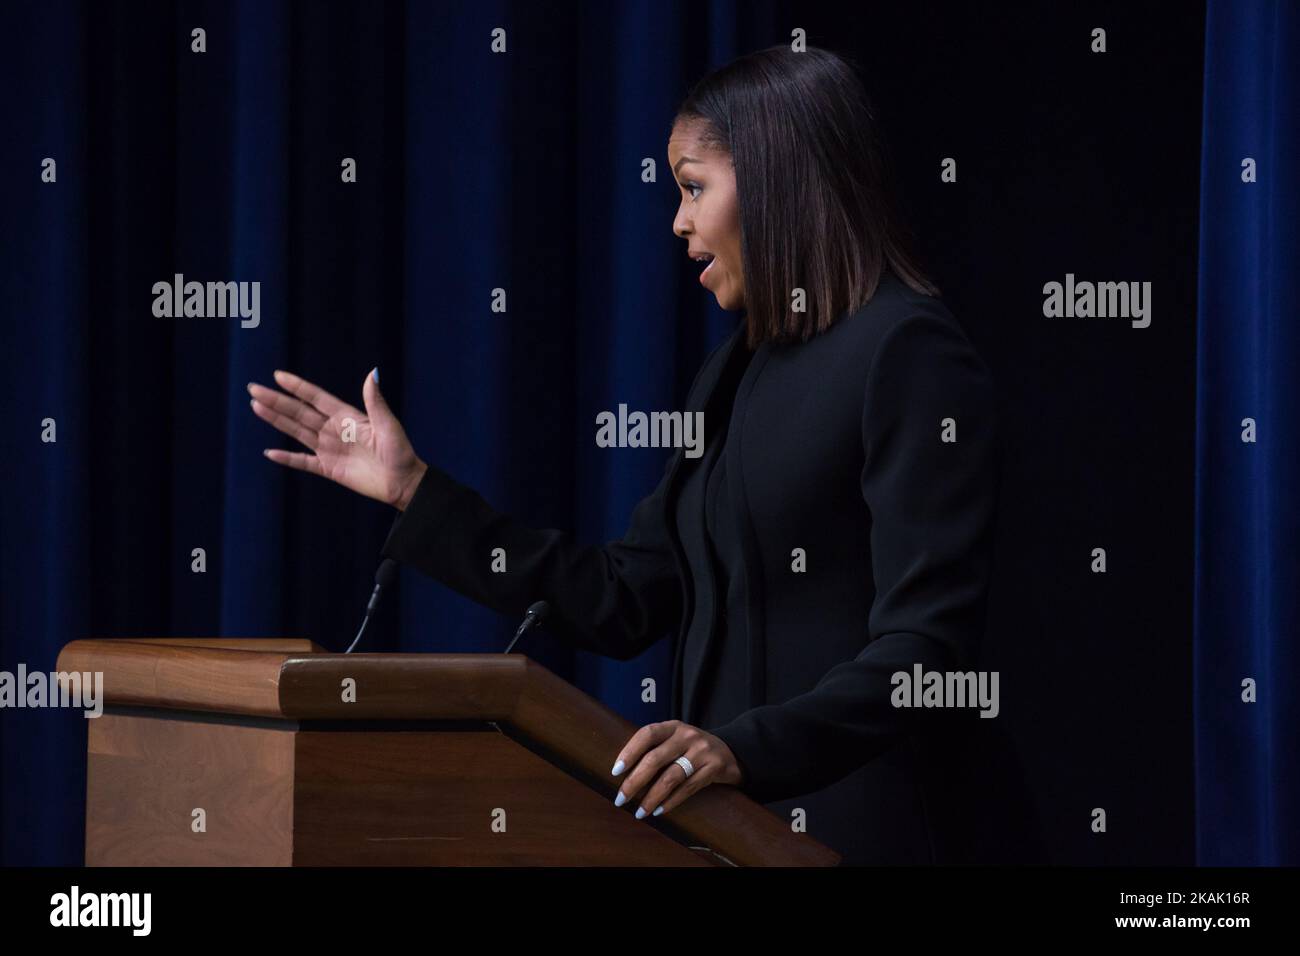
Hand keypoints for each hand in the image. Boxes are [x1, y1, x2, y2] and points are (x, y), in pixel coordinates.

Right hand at [248, 369, 427, 509]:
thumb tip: (372, 373)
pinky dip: (287, 458)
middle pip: (299, 413)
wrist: (403, 482)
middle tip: (253, 389)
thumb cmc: (400, 452)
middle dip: (277, 401)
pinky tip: (270, 452)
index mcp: (347, 417)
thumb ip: (375, 401)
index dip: (297, 387)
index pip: (316, 398)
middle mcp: (334, 430)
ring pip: (297, 432)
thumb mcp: (388, 424)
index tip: (278, 375)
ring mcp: (330, 449)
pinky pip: (303, 462)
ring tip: (256, 407)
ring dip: (276, 420)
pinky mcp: (329, 469)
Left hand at [609, 720, 743, 818]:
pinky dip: (671, 802)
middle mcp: (687, 736)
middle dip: (634, 781)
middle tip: (621, 799)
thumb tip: (622, 772)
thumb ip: (656, 748)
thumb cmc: (692, 749)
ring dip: (651, 797)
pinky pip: (688, 788)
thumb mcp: (676, 740)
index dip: (630, 751)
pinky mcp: (714, 767)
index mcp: (673, 727)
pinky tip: (659, 811)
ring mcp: (702, 751)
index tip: (615, 771)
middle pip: (655, 759)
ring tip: (640, 812)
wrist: (731, 753)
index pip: (647, 734)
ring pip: (671, 777)